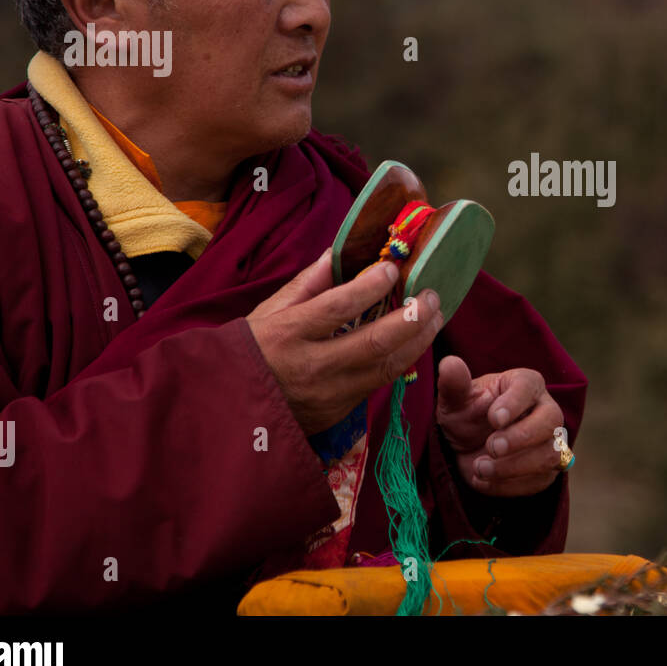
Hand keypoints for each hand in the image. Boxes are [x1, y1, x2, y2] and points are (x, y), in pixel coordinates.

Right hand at [247, 248, 443, 434]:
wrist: (232, 409)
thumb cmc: (250, 351)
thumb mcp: (268, 312)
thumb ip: (307, 283)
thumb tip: (338, 251)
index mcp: (288, 334)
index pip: (338, 306)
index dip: (371, 285)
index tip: (392, 268)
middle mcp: (312, 367)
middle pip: (375, 342)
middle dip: (412, 317)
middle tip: (431, 296)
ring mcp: (329, 395)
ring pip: (387, 368)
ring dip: (418, 341)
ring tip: (434, 317)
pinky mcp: (339, 413)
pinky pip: (379, 384)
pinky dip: (402, 360)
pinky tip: (415, 342)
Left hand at [436, 356, 565, 496]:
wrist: (468, 449)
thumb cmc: (467, 415)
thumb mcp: (455, 400)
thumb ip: (454, 384)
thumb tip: (449, 363)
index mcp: (526, 383)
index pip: (529, 387)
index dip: (514, 403)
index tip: (494, 418)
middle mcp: (545, 410)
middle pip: (551, 421)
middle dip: (521, 437)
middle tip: (491, 447)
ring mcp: (551, 442)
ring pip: (550, 455)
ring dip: (513, 467)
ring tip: (479, 468)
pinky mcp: (547, 471)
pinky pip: (538, 481)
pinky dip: (508, 485)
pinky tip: (483, 480)